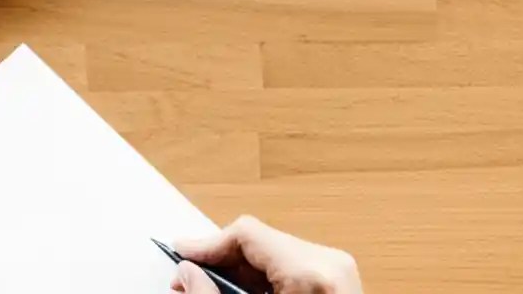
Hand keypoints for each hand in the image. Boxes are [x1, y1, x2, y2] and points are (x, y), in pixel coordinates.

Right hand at [170, 216, 362, 293]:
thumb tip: (190, 275)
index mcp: (311, 274)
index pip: (246, 235)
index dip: (207, 245)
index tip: (182, 257)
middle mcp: (330, 266)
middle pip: (259, 243)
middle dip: (222, 263)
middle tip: (190, 281)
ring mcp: (339, 274)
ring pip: (274, 255)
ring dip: (241, 274)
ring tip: (215, 293)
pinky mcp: (339, 285)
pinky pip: (292, 269)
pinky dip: (265, 282)